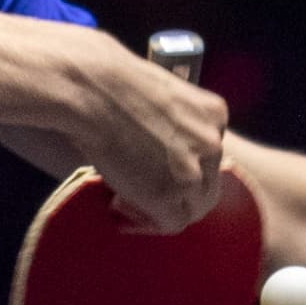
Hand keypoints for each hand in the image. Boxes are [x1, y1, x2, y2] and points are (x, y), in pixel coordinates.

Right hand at [65, 31, 229, 233]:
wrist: (91, 88)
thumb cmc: (109, 80)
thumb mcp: (158, 94)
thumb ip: (169, 121)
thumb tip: (155, 145)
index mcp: (214, 114)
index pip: (209, 155)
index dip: (183, 170)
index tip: (155, 174)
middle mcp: (212, 142)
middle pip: (207, 184)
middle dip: (177, 195)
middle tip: (141, 198)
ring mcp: (194, 170)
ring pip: (193, 208)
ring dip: (162, 212)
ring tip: (126, 207)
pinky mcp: (170, 194)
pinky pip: (171, 223)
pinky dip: (147, 224)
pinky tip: (122, 214)